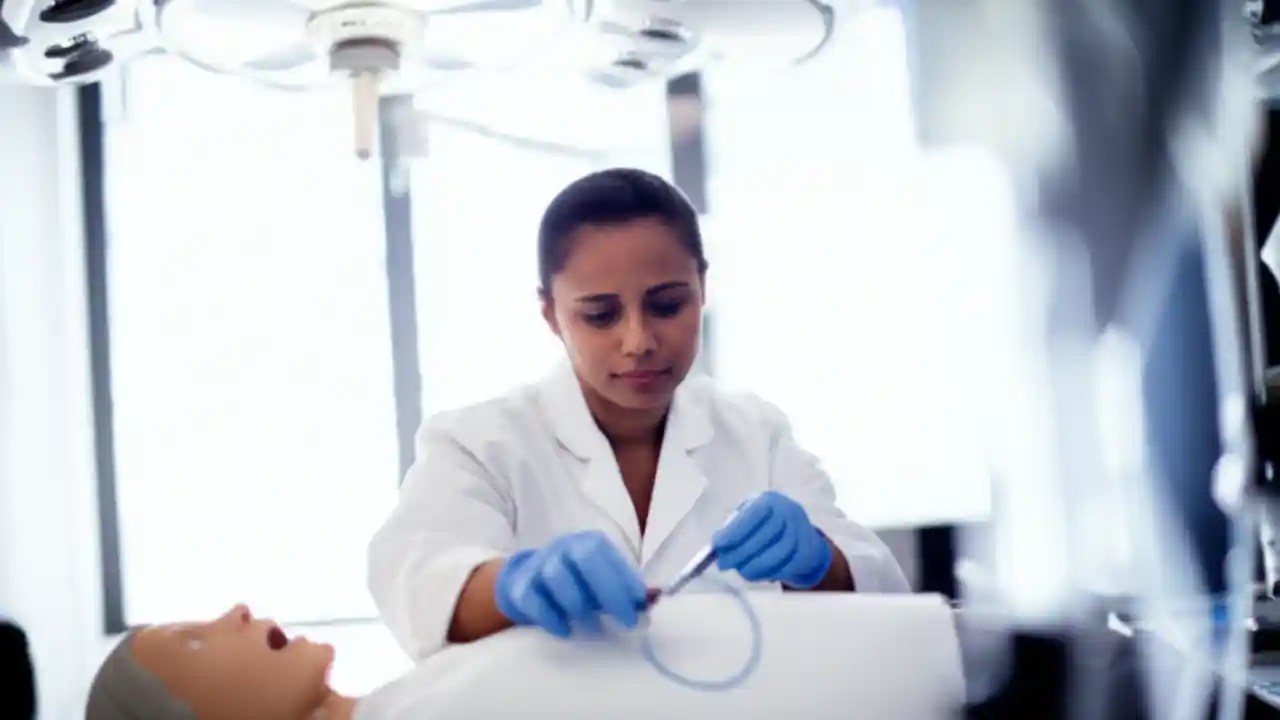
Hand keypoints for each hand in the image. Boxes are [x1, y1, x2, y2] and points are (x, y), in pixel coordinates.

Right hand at [494, 531, 647, 637]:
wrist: (527, 580)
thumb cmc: (576, 581)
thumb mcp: (601, 580)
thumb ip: (625, 588)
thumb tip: (655, 599)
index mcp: (587, 542)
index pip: (606, 553)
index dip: (625, 579)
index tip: (640, 606)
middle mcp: (563, 547)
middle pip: (584, 559)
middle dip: (609, 591)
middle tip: (626, 621)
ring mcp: (539, 565)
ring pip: (557, 576)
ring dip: (579, 605)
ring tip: (593, 627)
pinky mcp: (521, 587)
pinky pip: (533, 599)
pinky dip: (551, 617)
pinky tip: (565, 630)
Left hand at [712, 490, 831, 588]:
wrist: (802, 536)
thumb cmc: (766, 525)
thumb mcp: (750, 517)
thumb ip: (734, 529)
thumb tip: (716, 547)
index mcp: (770, 500)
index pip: (752, 514)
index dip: (734, 531)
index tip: (717, 545)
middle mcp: (789, 511)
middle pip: (765, 534)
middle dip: (741, 552)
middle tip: (723, 564)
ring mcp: (801, 531)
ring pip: (778, 553)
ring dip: (754, 565)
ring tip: (740, 570)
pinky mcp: (807, 551)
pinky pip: (786, 565)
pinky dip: (768, 572)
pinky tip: (755, 573)